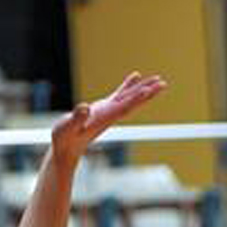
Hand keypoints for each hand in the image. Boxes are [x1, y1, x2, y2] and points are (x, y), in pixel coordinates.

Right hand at [50, 72, 166, 163]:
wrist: (66, 150)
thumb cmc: (65, 140)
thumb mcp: (66, 128)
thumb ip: (75, 119)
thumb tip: (84, 107)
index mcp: (102, 118)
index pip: (122, 108)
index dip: (135, 99)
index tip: (148, 91)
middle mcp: (109, 115)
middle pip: (132, 102)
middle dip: (147, 93)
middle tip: (162, 83)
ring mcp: (107, 111)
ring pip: (129, 98)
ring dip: (143, 88)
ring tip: (157, 79)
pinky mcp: (103, 109)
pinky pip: (119, 94)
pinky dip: (128, 85)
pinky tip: (135, 76)